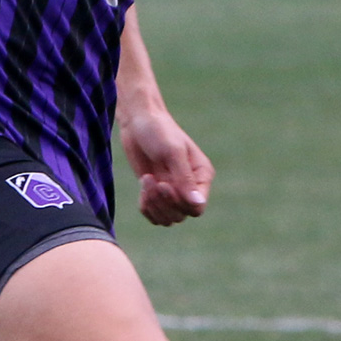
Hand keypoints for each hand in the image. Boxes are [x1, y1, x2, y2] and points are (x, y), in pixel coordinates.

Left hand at [119, 107, 212, 226]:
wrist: (138, 122)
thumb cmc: (159, 130)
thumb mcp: (173, 152)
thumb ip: (185, 178)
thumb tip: (197, 204)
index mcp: (202, 175)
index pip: (198, 207)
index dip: (180, 203)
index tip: (164, 184)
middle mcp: (190, 186)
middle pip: (182, 215)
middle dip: (163, 203)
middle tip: (152, 181)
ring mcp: (173, 191)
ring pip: (169, 219)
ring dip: (154, 205)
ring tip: (146, 182)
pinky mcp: (157, 193)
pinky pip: (155, 216)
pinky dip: (146, 207)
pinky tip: (143, 187)